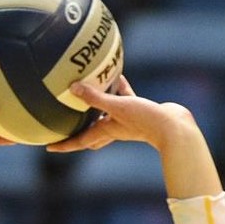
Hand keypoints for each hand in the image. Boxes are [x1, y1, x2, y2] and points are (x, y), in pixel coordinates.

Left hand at [45, 77, 199, 153]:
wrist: (174, 126)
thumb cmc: (145, 120)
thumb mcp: (117, 106)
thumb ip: (95, 97)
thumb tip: (73, 88)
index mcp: (106, 132)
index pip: (80, 141)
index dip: (64, 145)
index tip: (49, 147)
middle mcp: (114, 128)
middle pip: (92, 133)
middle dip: (79, 131)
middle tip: (66, 126)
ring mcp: (128, 120)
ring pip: (108, 114)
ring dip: (98, 106)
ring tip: (88, 91)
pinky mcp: (140, 110)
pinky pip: (125, 99)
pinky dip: (119, 89)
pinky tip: (117, 76)